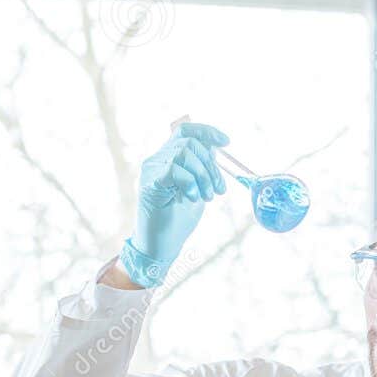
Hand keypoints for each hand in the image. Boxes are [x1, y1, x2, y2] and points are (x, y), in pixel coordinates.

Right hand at [120, 120, 228, 287]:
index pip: (185, 131)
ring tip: (206, 197)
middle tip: (218, 190)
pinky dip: (189, 182)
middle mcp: (156, 160)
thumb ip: (202, 169)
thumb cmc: (177, 220)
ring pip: (183, 153)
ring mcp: (151, 171)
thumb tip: (214, 150)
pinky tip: (192, 197)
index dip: (206, 131)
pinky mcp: (150, 184)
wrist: (161, 245)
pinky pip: (174, 169)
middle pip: (189, 142)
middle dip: (210, 165)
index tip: (226, 142)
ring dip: (202, 175)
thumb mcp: (197, 188)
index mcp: (167, 159)